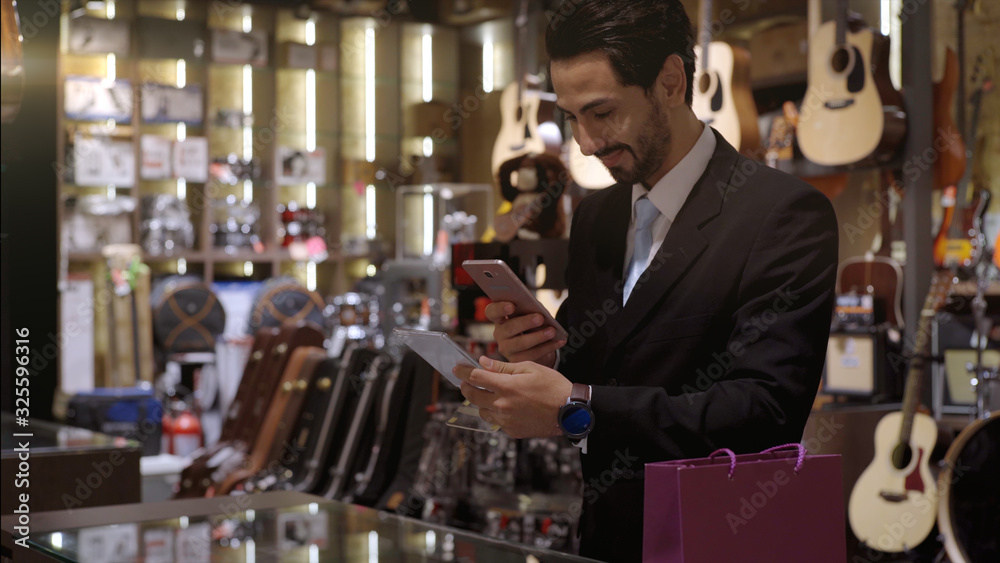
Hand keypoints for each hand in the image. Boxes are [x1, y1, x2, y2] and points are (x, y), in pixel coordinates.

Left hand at [453, 356, 572, 438]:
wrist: (570, 411)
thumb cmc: (552, 386)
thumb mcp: (530, 368)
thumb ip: (503, 367)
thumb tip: (482, 363)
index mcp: (506, 387)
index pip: (475, 378)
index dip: (463, 372)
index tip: (457, 368)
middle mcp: (502, 405)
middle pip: (473, 396)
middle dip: (466, 387)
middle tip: (465, 382)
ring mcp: (506, 420)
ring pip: (482, 411)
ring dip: (481, 402)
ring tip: (487, 395)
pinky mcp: (512, 431)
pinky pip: (496, 422)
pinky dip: (496, 413)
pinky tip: (505, 407)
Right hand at [485, 302, 565, 365]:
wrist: (536, 345)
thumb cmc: (531, 324)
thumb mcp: (529, 314)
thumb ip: (530, 310)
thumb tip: (538, 311)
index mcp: (500, 318)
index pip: (492, 312)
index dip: (500, 308)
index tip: (511, 306)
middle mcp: (500, 334)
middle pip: (509, 328)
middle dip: (525, 322)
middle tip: (540, 318)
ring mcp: (507, 349)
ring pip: (521, 344)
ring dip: (538, 337)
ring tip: (552, 331)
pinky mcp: (517, 361)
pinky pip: (533, 354)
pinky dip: (548, 347)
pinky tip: (559, 341)